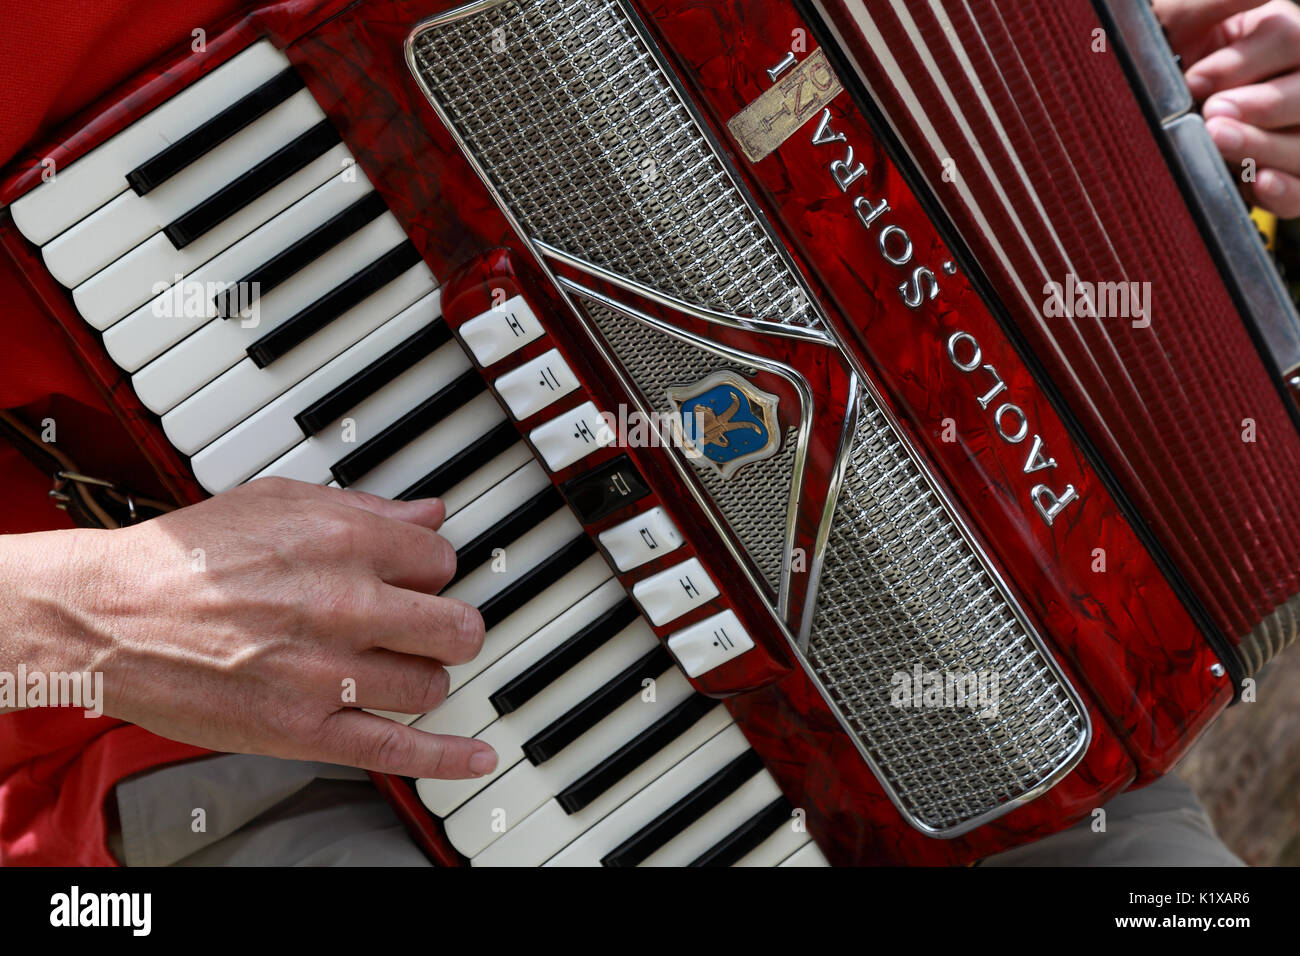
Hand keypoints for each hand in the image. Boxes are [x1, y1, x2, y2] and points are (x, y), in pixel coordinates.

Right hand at [0, 477, 496, 778]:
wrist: (113, 617)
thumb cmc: (186, 558)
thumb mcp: (278, 502)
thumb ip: (364, 509)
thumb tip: (430, 514)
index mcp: (346, 542)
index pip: (442, 561)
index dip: (429, 572)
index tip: (414, 579)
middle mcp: (348, 606)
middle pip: (455, 627)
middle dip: (445, 626)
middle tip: (425, 627)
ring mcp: (331, 674)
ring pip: (430, 684)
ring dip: (420, 676)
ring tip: (391, 667)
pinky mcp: (307, 730)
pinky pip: (399, 749)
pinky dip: (449, 757)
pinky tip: (478, 756)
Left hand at [1154, 0, 1299, 216]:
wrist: (1121, 124)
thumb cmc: (1152, 63)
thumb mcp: (1174, 22)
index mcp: (1277, 37)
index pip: (1290, 41)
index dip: (1243, 64)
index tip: (1194, 80)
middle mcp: (1294, 83)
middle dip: (1262, 104)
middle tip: (1212, 114)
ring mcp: (1292, 133)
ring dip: (1265, 145)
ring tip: (1218, 142)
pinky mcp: (1285, 178)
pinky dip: (1286, 189)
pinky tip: (1259, 182)